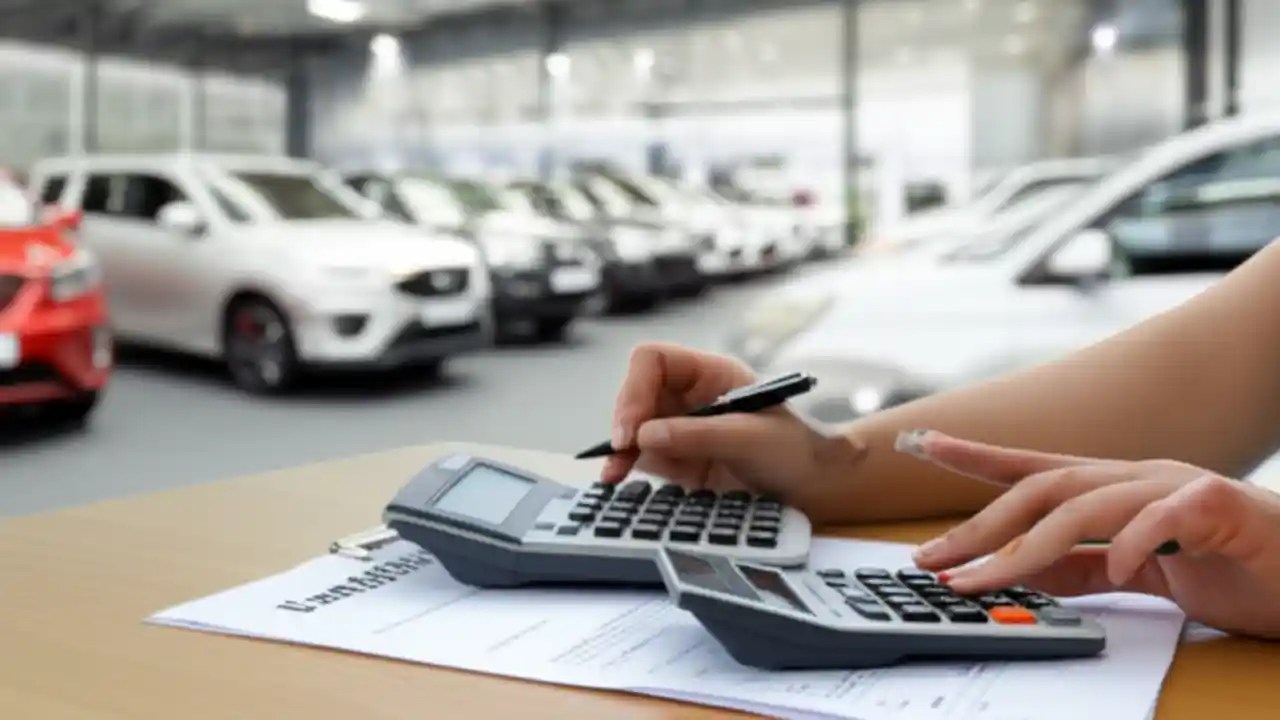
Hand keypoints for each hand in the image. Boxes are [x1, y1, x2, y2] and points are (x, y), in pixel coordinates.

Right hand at [603, 343, 865, 504]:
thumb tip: (645, 435)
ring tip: (613, 474)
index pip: (654, 361)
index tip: (634, 427)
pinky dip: (627, 466)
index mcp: (710, 374)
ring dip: (620, 448)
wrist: (814, 489)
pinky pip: (643, 456)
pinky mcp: (679, 459)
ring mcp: (682, 428)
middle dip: (624, 421)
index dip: (635, 388)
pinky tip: (620, 479)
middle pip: (637, 394)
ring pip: (634, 427)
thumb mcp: (752, 439)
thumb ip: (699, 435)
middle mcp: (691, 396)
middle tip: (621, 452)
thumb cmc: (796, 450)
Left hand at [901, 430, 1279, 638]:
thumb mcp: (1144, 572)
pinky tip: (1121, 571)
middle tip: (931, 557)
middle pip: (1043, 489)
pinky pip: (1166, 518)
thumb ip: (1087, 567)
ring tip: (987, 579)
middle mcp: (1140, 477)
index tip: (922, 445)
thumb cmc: (1234, 569)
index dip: (977, 457)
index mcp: (1119, 488)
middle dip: (980, 524)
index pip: (1035, 469)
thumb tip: (1024, 569)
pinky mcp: (1222, 507)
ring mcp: (1179, 486)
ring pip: (1086, 504)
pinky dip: (1136, 543)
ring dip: (1029, 546)